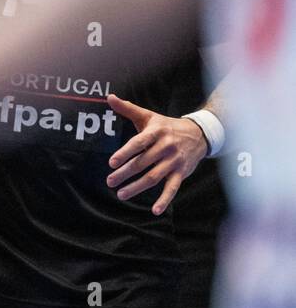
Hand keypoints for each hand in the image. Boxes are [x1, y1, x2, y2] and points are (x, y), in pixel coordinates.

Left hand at [106, 93, 207, 215]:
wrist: (198, 134)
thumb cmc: (166, 125)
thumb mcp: (148, 116)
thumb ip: (127, 108)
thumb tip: (109, 97)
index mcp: (156, 132)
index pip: (138, 143)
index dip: (125, 153)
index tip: (112, 163)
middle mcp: (165, 147)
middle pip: (142, 163)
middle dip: (125, 173)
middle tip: (110, 181)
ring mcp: (174, 161)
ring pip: (153, 177)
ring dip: (137, 187)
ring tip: (121, 194)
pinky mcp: (181, 173)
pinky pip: (172, 188)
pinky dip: (164, 200)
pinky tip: (155, 210)